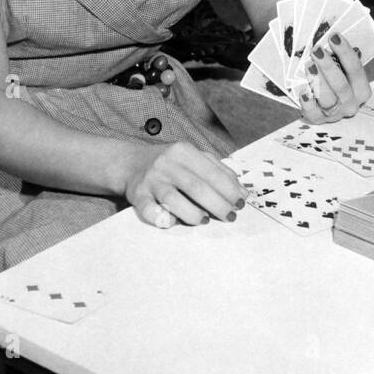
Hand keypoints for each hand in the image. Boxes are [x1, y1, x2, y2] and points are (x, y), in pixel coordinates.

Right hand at [121, 140, 246, 227]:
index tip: (240, 203)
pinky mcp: (137, 195)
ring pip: (173, 200)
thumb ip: (219, 171)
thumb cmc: (171, 163)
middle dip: (218, 205)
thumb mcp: (194, 158)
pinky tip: (175, 222)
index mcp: (184, 151)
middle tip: (230, 217)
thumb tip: (242, 192)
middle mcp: (166, 164)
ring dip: (194, 214)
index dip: (229, 190)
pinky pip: (149, 211)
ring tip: (206, 220)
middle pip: (196, 187)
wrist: (131, 163)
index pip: (212, 173)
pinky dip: (164, 219)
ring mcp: (150, 180)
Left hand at [295, 30, 372, 123]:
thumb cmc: (337, 81)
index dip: (345, 52)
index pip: (356, 69)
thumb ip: (341, 59)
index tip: (334, 37)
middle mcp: (351, 103)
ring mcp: (336, 114)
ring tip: (309, 66)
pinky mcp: (319, 120)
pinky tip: (303, 92)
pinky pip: (314, 114)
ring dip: (318, 82)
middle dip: (328, 66)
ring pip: (328, 100)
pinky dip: (308, 103)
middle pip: (341, 85)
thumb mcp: (344, 71)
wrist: (329, 105)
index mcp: (361, 90)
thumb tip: (332, 38)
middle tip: (316, 50)